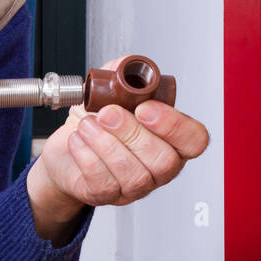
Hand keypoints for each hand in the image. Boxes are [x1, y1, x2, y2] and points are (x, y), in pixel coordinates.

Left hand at [25, 56, 209, 243]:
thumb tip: (127, 64)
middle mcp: (158, 167)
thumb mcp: (109, 92)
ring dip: (106, 144)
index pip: (195, 140)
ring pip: (134, 175)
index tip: (146, 108)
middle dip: (133, 133)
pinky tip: (77, 139)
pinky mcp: (106, 196)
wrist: (65, 148)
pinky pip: (103, 183)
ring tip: (86, 123)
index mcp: (171, 139)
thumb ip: (121, 74)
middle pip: (164, 160)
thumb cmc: (96, 122)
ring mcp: (134, 186)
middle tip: (108, 113)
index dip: (175, 125)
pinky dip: (87, 157)